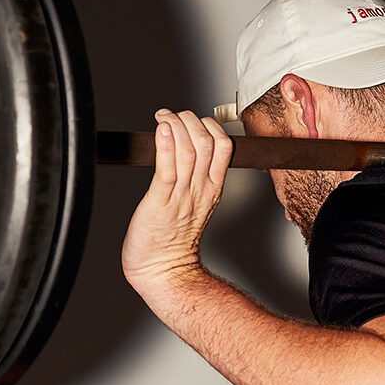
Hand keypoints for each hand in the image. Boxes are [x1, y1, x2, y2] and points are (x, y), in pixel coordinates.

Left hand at [122, 109, 232, 290]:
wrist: (163, 270)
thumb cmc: (173, 237)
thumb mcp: (195, 201)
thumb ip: (194, 175)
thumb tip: (185, 147)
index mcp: (212, 187)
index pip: (223, 145)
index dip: (209, 124)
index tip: (190, 119)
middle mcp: (200, 189)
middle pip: (206, 142)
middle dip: (189, 119)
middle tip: (172, 115)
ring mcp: (182, 196)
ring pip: (189, 150)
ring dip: (176, 126)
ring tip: (163, 117)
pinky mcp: (160, 203)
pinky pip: (167, 170)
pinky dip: (165, 146)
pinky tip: (162, 131)